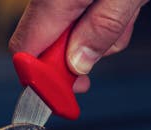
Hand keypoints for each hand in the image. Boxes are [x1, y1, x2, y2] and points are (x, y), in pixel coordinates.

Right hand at [9, 0, 148, 92]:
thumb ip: (102, 28)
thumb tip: (78, 64)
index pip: (26, 52)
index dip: (43, 81)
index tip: (62, 99)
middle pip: (41, 45)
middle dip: (72, 61)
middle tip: (94, 66)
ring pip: (63, 32)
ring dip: (94, 37)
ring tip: (124, 15)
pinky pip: (76, 15)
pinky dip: (97, 20)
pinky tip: (119, 7)